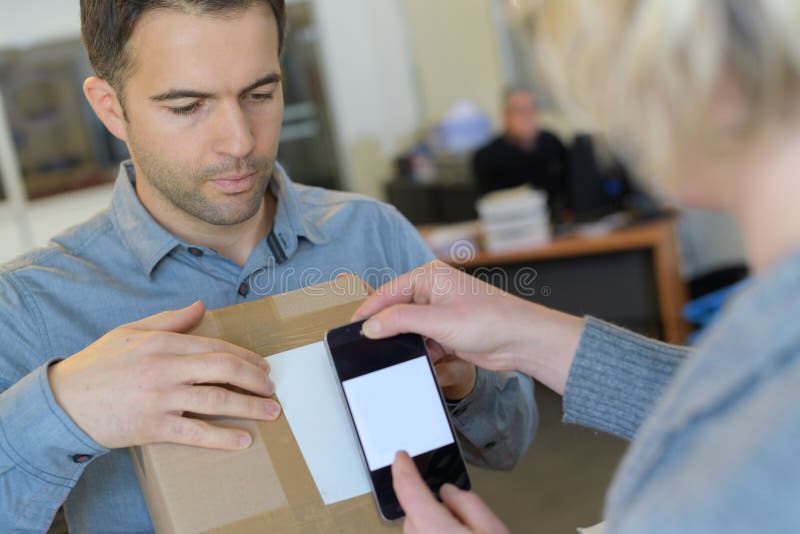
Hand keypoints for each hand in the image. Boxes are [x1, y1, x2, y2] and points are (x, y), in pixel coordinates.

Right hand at [48, 301, 280, 449]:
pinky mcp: (153, 427)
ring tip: (271, 412)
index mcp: (163, 343)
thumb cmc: (98, 365)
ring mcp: (161, 398)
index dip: (246, 357)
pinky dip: (223, 437)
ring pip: (217, 400)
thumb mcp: (130, 332)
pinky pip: (196, 432)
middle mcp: (166, 368)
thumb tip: (200, 307)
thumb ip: (169, 321)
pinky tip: (243, 439)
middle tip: (272, 389)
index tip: (263, 367)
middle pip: (225, 369)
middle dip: (255, 379)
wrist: (63, 402)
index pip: (217, 347)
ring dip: (250, 407)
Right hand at [354, 261, 583, 394]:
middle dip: (385, 328)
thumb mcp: (438, 320)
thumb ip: (401, 320)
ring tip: (391, 356)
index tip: (350, 328)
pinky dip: (420, 350)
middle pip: (396, 310)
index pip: (388, 292)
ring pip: (409, 327)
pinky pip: (422, 340)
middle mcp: (433, 290)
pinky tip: (419, 360)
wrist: (522, 340)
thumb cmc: (491, 320)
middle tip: (365, 346)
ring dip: (404, 341)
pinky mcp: (447, 330)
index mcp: (429, 276)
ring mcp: (440, 311)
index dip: (368, 310)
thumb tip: (371, 325)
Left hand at [392, 451, 508, 533]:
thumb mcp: (494, 530)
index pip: (408, 489)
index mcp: (433, 528)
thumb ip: (469, 503)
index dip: (403, 468)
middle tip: (464, 521)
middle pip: (414, 512)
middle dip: (432, 508)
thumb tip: (450, 492)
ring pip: (417, 528)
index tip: (401, 456)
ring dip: (432, 527)